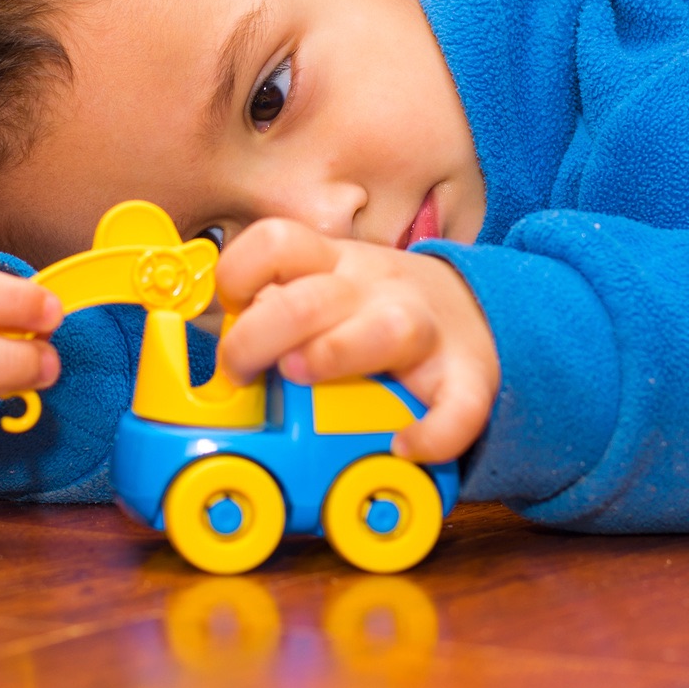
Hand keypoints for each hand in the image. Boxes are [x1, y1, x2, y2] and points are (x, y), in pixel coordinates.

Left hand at [215, 219, 498, 463]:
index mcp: (334, 265)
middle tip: (244, 373)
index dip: (238, 274)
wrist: (474, 307)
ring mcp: (424, 329)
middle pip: (308, 300)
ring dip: (336, 359)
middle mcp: (375, 290)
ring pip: (388, 330)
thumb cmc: (375, 307)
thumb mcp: (327, 284)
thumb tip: (214, 338)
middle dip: (259, 338)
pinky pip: (461, 406)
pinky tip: (408, 447)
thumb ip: (277, 304)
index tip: (229, 311)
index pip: (276, 241)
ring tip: (310, 385)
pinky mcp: (468, 376)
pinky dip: (436, 434)